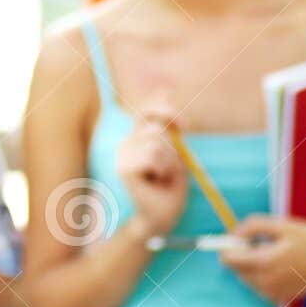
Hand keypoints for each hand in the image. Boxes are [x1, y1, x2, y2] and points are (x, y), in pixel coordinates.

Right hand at [114, 108, 189, 235]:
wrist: (160, 217)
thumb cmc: (169, 186)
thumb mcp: (173, 151)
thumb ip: (168, 125)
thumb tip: (166, 89)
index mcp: (136, 136)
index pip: (147, 108)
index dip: (167, 110)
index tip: (183, 126)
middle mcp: (125, 142)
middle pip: (156, 126)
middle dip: (171, 147)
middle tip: (167, 168)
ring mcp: (122, 154)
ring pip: (156, 142)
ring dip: (169, 161)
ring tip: (162, 177)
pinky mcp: (125, 168)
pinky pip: (153, 156)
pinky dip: (162, 168)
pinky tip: (156, 180)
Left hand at [219, 214, 305, 304]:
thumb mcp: (282, 225)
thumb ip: (252, 226)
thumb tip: (231, 233)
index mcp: (264, 263)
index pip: (228, 259)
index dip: (229, 247)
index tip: (239, 239)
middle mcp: (265, 282)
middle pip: (235, 268)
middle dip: (242, 255)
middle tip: (263, 244)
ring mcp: (271, 293)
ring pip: (246, 278)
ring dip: (252, 266)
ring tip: (276, 255)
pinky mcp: (278, 299)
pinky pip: (258, 286)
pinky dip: (263, 276)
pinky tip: (282, 267)